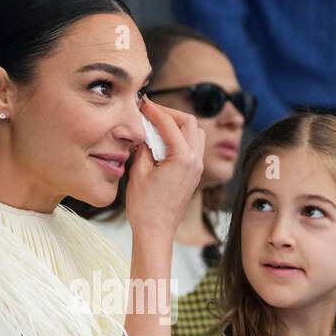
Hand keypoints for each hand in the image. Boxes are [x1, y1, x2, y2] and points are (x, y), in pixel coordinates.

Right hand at [124, 95, 204, 237]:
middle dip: (170, 113)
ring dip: (178, 125)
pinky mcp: (194, 175)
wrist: (156, 232)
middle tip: (151, 112)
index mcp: (183, 158)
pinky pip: (193, 148)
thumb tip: (144, 132)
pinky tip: (163, 142)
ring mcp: (197, 169)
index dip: (155, 110)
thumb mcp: (138, 172)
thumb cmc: (145, 207)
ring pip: (195, 134)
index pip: (170, 123)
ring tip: (157, 126)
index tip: (143, 103)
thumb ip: (143, 147)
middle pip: (190, 123)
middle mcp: (195, 161)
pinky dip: (181, 138)